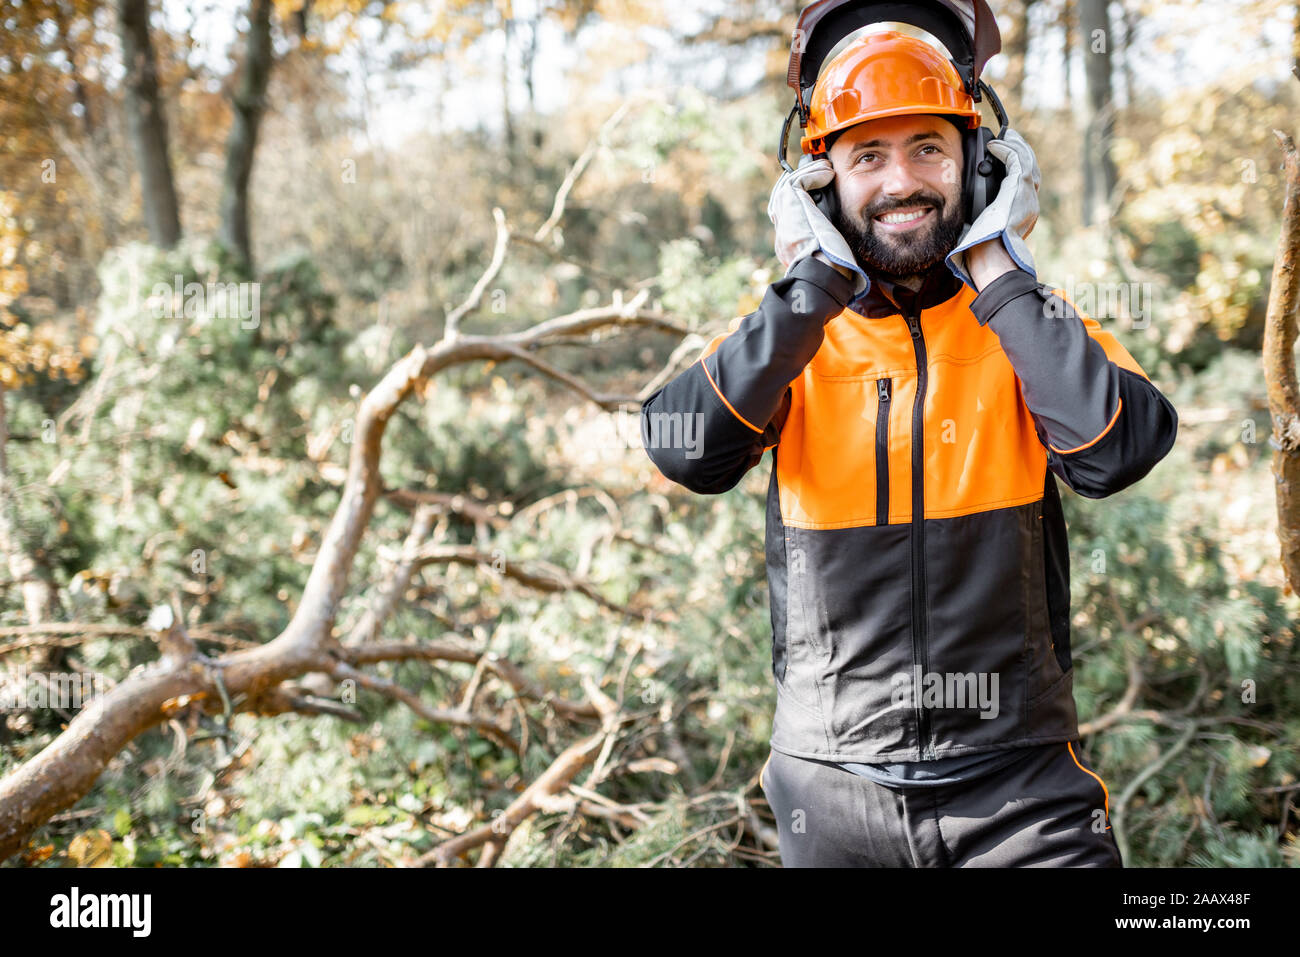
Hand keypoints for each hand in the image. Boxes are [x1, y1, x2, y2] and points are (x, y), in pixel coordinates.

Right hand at [767, 156, 869, 301]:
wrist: (825, 268)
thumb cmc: (835, 267)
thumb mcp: (830, 252)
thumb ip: (828, 238)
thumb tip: (837, 226)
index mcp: (790, 246)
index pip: (788, 216)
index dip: (801, 199)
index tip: (817, 190)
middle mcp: (782, 233)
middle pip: (783, 198)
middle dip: (801, 182)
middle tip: (820, 173)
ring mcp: (784, 219)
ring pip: (789, 187)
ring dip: (810, 174)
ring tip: (827, 170)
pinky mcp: (790, 205)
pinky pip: (798, 182)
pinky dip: (813, 174)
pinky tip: (828, 174)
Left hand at [945, 128, 1039, 290]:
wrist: (989, 253)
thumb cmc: (980, 248)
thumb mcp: (979, 227)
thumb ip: (978, 216)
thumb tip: (960, 212)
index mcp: (1021, 214)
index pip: (1024, 184)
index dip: (1016, 168)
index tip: (1004, 158)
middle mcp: (1029, 204)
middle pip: (1031, 169)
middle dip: (1020, 152)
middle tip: (1009, 140)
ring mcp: (1028, 195)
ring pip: (1027, 162)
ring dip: (1015, 147)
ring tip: (1005, 137)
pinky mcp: (1021, 187)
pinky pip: (1017, 161)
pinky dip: (1006, 150)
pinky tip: (994, 146)